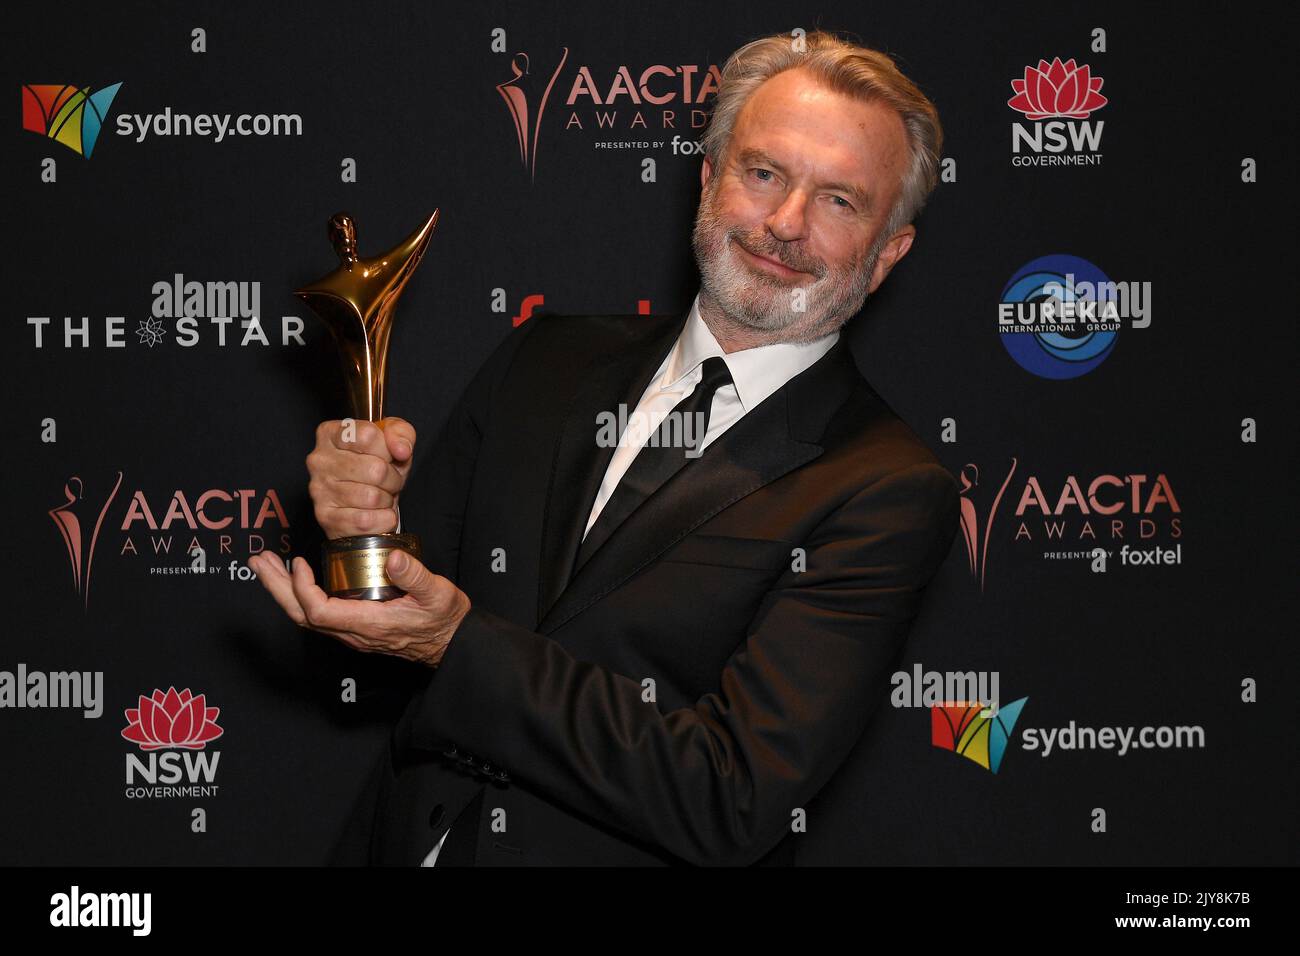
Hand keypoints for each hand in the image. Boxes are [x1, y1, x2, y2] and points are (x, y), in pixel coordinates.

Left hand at [248, 548, 469, 668]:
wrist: (450, 642)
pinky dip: (300, 596)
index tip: (300, 562)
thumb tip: (393, 558)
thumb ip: (416, 576)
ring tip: (270, 566)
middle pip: (302, 616)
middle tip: (259, 561)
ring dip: (284, 592)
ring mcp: (352, 633)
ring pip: (306, 618)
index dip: (302, 588)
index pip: (320, 612)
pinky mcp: (354, 628)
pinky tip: (298, 579)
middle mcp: (354, 633)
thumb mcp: (439, 593)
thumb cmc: (444, 618)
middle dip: (277, 588)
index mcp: (370, 624)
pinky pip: (318, 616)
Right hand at [306, 417, 416, 539]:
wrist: (366, 504)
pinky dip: (382, 519)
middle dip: (392, 479)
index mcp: (330, 434)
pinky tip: (376, 513)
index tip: (388, 456)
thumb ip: (400, 433)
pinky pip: (366, 521)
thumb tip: (401, 449)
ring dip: (386, 500)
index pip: (368, 435)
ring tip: (380, 496)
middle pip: (375, 469)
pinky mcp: (325, 517)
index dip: (388, 450)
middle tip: (388, 482)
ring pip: (372, 497)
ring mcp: (319, 489)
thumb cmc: (378, 468)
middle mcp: (319, 460)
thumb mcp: (393, 442)